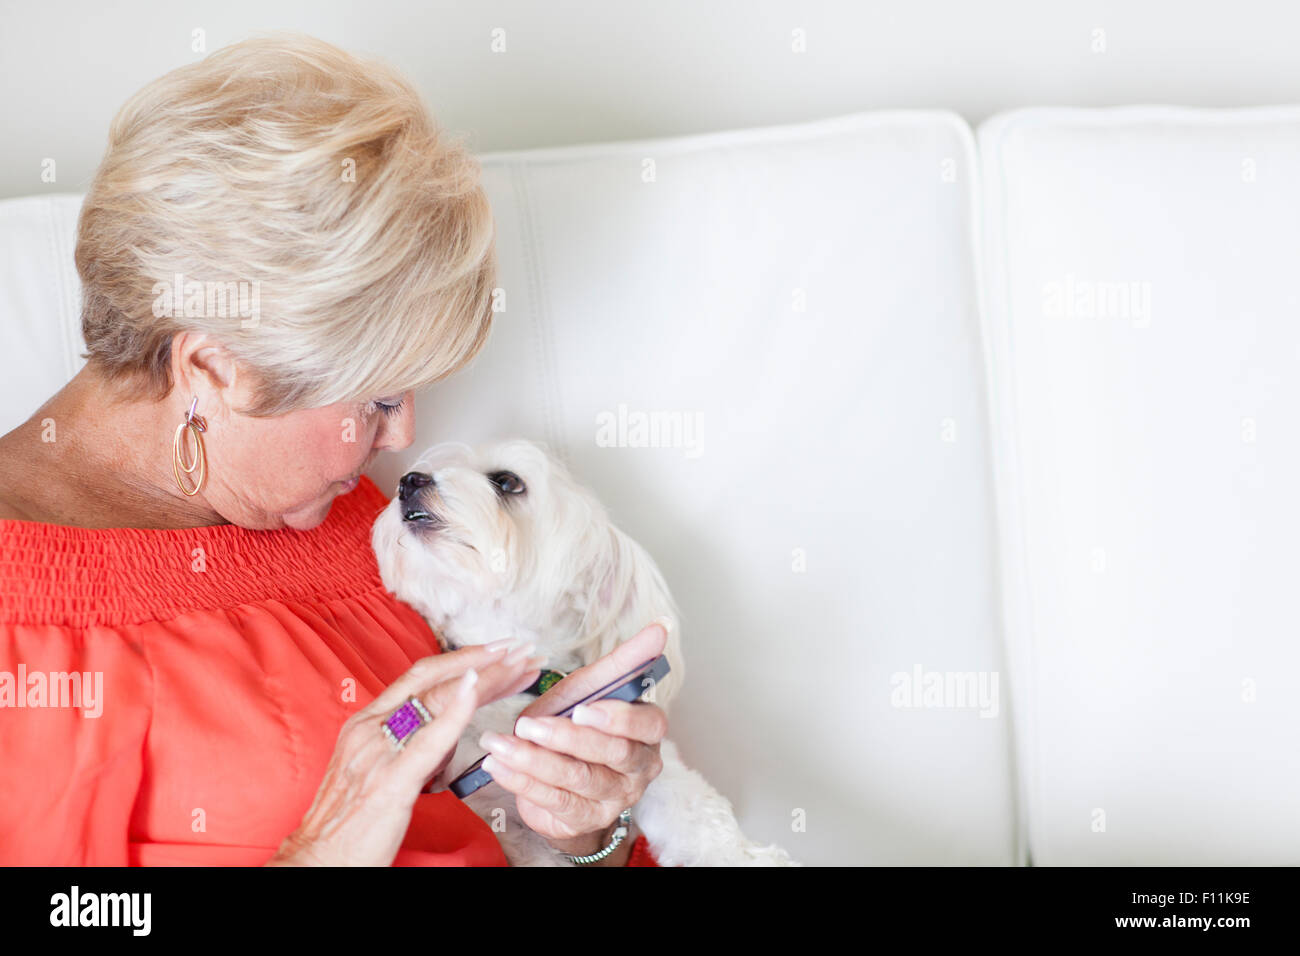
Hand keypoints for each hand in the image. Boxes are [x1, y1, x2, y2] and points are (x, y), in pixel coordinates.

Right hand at [267, 639, 545, 866]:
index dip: (462, 658)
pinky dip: (455, 710)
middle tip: (520, 647)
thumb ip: (406, 741)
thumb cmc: (349, 822)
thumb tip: (445, 726)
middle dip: (480, 657)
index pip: (421, 677)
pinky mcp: (390, 781)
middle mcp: (370, 728)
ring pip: (436, 699)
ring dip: (484, 678)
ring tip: (521, 665)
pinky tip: (477, 689)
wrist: (318, 859)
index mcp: (366, 722)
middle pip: (432, 678)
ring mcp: (378, 752)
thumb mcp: (374, 767)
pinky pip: (428, 740)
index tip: (498, 651)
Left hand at [478, 622, 670, 864]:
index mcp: (649, 731)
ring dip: (535, 760)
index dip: (618, 718)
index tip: (583, 708)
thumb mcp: (596, 687)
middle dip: (568, 739)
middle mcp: (639, 768)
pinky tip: (499, 765)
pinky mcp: (584, 820)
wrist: (566, 775)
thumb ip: (626, 660)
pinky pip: (554, 801)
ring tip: (501, 743)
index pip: (649, 725)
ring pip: (579, 779)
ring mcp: (614, 798)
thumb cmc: (583, 722)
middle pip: (612, 754)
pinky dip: (522, 781)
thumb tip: (659, 626)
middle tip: (529, 725)